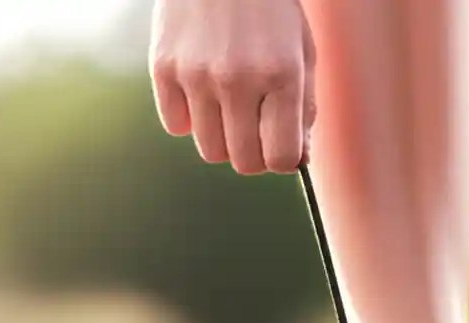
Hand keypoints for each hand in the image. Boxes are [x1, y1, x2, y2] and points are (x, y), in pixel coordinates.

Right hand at [149, 0, 315, 174]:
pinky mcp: (163, 68)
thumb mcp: (302, 51)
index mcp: (282, 74)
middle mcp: (238, 79)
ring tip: (229, 106)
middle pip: (243, 162)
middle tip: (254, 129)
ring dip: (222, 137)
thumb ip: (304, 108)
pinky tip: (201, 90)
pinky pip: (176, 126)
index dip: (282, 159)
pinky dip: (190, 117)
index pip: (281, 158)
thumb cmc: (270, 10)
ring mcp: (197, 75)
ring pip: (210, 150)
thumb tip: (297, 160)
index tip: (279, 144)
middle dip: (253, 154)